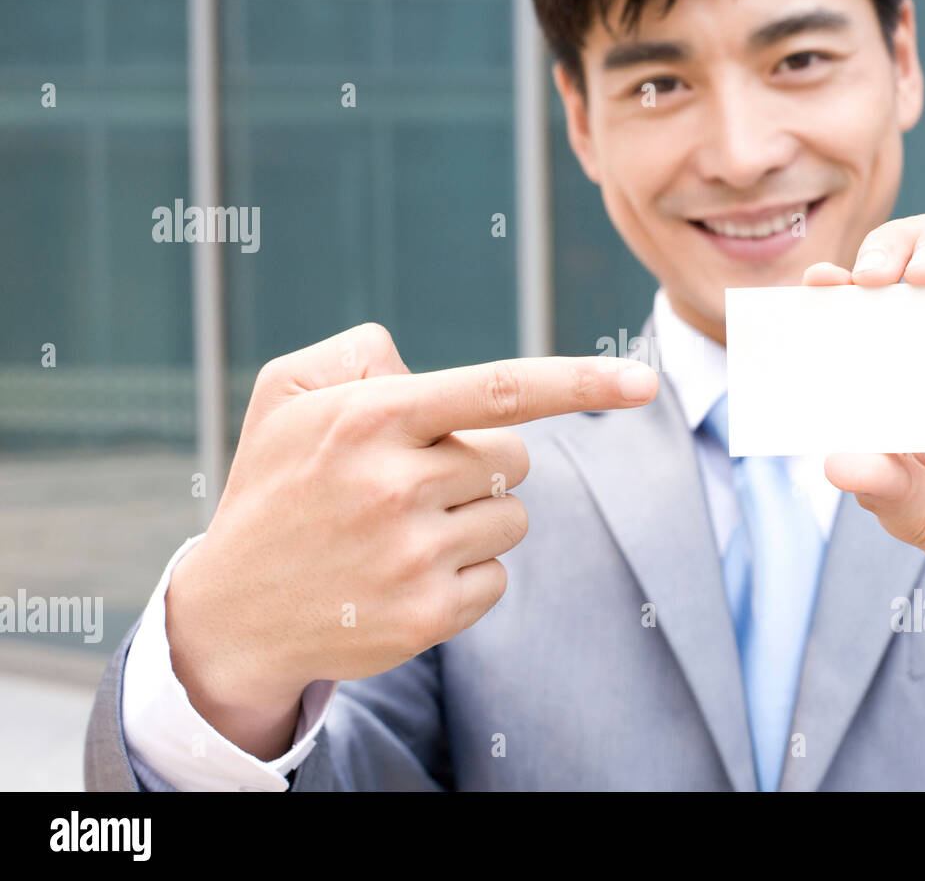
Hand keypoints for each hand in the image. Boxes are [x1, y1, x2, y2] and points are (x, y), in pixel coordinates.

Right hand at [166, 322, 657, 757]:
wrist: (231, 611)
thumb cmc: (274, 486)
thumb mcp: (287, 395)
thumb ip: (361, 354)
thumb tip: (424, 365)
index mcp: (373, 416)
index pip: (502, 389)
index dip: (581, 381)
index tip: (645, 383)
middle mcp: (397, 484)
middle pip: (517, 459)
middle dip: (481, 464)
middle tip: (412, 482)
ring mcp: (414, 556)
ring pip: (515, 519)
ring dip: (475, 518)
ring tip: (401, 531)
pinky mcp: (427, 617)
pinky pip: (497, 576)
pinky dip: (465, 572)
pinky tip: (404, 575)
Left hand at [802, 214, 924, 626]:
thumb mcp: (923, 511)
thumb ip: (884, 485)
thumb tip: (835, 464)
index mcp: (914, 366)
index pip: (872, 302)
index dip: (843, 283)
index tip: (815, 282)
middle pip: (920, 252)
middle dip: (889, 247)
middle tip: (869, 276)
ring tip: (917, 273)